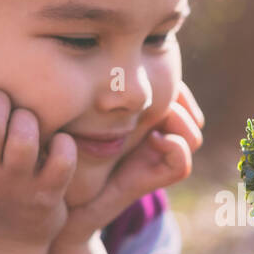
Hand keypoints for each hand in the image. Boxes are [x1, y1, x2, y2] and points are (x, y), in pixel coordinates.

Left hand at [55, 80, 204, 246]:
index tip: (156, 70)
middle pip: (188, 111)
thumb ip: (93, 93)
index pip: (174, 94)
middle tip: (164, 93)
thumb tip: (104, 55)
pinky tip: (154, 139)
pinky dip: (175, 148)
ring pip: (192, 136)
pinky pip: (182, 164)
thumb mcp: (77, 114)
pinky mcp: (153, 179)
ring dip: (180, 121)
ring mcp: (156, 158)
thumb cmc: (65, 150)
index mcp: (141, 118)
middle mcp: (153, 136)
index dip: (174, 85)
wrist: (61, 198)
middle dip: (181, 100)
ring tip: (158, 118)